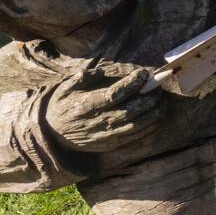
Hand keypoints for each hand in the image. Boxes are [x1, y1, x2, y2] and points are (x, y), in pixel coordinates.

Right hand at [45, 62, 164, 152]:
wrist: (53, 134)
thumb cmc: (63, 105)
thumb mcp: (67, 86)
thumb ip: (87, 76)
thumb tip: (107, 70)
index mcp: (87, 105)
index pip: (115, 93)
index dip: (131, 83)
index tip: (142, 72)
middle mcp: (98, 121)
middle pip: (130, 110)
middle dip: (148, 96)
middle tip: (158, 84)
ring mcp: (106, 135)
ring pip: (136, 125)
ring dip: (153, 112)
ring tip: (162, 99)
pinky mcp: (111, 144)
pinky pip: (135, 136)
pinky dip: (149, 126)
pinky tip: (157, 116)